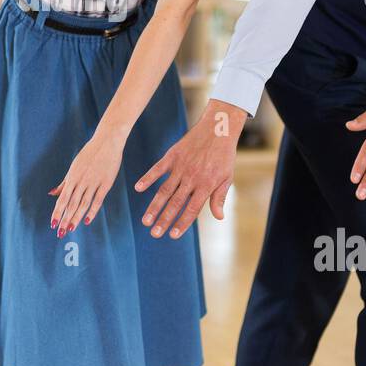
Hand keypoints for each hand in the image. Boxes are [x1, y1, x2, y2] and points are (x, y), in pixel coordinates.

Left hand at [48, 130, 126, 236]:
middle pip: (71, 203)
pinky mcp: (106, 183)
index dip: (57, 212)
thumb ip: (64, 182)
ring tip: (70, 229)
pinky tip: (87, 220)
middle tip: (60, 233)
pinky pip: (98, 199)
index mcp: (72, 177)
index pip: (63, 198)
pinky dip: (92, 210)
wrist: (107, 141)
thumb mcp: (74, 167)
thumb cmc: (89, 153)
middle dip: (65, 219)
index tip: (53, 224)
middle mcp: (81, 181)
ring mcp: (94, 182)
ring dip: (76, 217)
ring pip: (83, 203)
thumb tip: (52, 194)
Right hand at [135, 100, 240, 238]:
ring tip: (145, 220)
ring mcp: (180, 167)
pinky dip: (147, 178)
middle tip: (154, 234)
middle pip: (175, 203)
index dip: (182, 223)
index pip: (192, 209)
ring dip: (154, 206)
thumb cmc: (224, 156)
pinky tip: (138, 188)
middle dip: (164, 219)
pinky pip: (157, 169)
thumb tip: (219, 217)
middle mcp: (192, 178)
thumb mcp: (227, 178)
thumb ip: (219, 198)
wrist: (218, 129)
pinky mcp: (172, 156)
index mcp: (206, 185)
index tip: (172, 235)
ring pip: (164, 190)